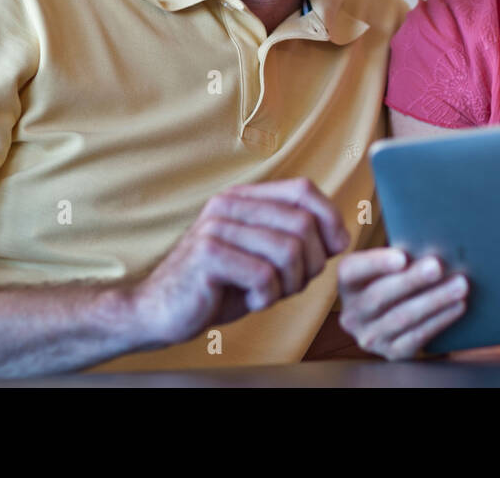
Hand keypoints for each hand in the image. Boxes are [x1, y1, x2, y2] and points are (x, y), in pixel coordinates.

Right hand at [129, 178, 349, 348]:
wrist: (159, 310)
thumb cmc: (217, 286)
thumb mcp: (260, 257)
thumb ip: (294, 240)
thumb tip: (340, 237)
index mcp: (243, 198)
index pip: (302, 189)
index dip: (329, 216)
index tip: (336, 245)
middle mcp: (229, 205)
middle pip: (302, 222)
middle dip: (311, 262)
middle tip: (292, 284)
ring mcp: (216, 227)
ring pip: (288, 250)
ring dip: (290, 283)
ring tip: (270, 293)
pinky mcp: (207, 255)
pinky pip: (264, 275)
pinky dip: (268, 296)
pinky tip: (252, 300)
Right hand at [337, 248, 468, 359]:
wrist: (394, 318)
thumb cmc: (395, 279)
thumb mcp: (388, 266)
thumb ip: (400, 257)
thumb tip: (431, 248)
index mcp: (348, 284)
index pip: (353, 271)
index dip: (376, 264)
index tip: (402, 256)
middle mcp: (352, 314)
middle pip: (380, 296)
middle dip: (412, 280)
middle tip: (437, 266)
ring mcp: (370, 337)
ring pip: (402, 318)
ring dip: (434, 300)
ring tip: (459, 285)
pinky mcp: (392, 353)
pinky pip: (417, 336)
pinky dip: (440, 320)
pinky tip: (457, 306)